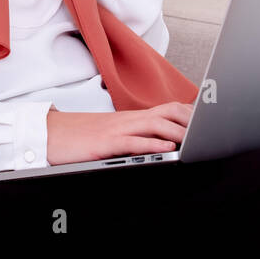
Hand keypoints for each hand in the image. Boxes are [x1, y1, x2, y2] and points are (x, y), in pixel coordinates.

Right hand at [45, 101, 194, 165]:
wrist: (48, 135)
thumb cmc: (79, 137)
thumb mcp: (111, 134)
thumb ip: (134, 136)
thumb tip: (156, 144)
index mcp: (131, 117)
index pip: (168, 109)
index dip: (190, 114)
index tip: (209, 122)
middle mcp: (127, 119)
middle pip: (168, 112)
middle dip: (192, 121)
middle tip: (210, 132)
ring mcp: (117, 130)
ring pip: (154, 124)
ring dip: (178, 132)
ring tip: (195, 141)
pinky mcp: (105, 143)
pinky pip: (132, 142)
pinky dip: (152, 144)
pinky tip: (166, 149)